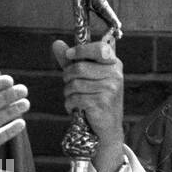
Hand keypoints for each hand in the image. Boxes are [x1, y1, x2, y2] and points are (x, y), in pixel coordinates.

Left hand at [51, 35, 125, 171]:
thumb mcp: (85, 76)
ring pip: (74, 84)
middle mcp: (115, 74)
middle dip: (67, 77)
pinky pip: (75, 98)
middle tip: (71, 85)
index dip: (81, 50)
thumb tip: (56, 43)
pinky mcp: (102, 103)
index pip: (99, 48)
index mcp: (113, 63)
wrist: (107, 128)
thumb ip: (72, 60)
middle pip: (79, 68)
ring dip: (68, 93)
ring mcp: (110, 89)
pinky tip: (76, 108)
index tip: (70, 55)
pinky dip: (70, 104)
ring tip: (75, 98)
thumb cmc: (95, 98)